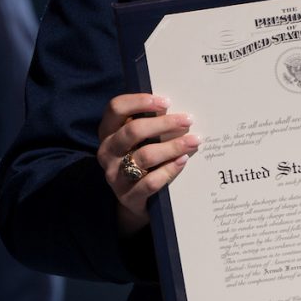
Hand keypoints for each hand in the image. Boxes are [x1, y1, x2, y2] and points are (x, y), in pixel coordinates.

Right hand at [99, 93, 198, 230]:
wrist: (133, 199)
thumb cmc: (140, 159)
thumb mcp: (137, 141)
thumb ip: (148, 124)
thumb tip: (176, 109)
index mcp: (108, 132)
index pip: (116, 108)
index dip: (139, 101)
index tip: (166, 102)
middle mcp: (107, 151)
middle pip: (133, 131)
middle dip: (163, 124)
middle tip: (187, 120)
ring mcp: (115, 175)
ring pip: (145, 156)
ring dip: (172, 147)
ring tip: (193, 141)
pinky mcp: (127, 196)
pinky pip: (151, 182)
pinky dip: (169, 169)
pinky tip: (183, 161)